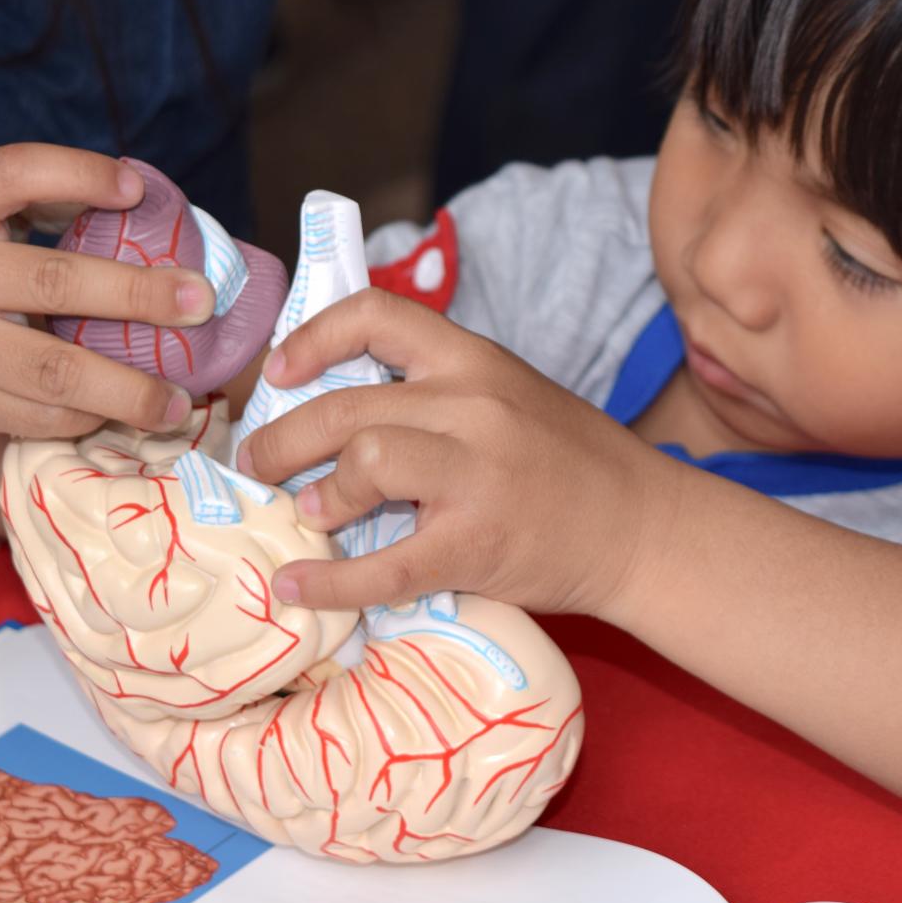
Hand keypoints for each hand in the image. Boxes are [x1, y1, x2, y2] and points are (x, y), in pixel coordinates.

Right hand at [0, 144, 215, 444]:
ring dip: (129, 389)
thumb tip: (148, 209)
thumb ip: (38, 205)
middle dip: (139, 295)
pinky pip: (37, 412)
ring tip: (178, 400)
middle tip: (200, 302)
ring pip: (53, 370)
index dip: (78, 174)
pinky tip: (123, 413)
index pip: (14, 171)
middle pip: (55, 283)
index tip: (138, 189)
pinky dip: (89, 414)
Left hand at [234, 288, 680, 617]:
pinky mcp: (477, 544)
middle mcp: (474, 404)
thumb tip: (335, 404)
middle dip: (283, 437)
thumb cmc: (570, 461)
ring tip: (308, 516)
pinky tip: (298, 588)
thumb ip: (437, 390)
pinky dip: (329, 581)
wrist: (642, 526)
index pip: (376, 314)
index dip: (311, 338)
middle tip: (259, 464)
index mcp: (475, 359)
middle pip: (347, 404)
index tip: (280, 371)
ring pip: (365, 459)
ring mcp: (477, 474)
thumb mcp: (509, 394)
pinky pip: (383, 565)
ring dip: (318, 495)